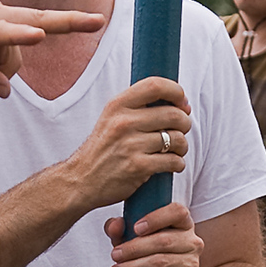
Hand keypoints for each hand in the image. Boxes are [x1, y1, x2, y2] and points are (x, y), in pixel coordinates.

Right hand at [65, 77, 190, 207]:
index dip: (176, 92)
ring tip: (175, 151)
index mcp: (117, 105)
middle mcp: (123, 122)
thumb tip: (179, 102)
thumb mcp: (111, 118)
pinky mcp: (138, 167)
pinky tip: (171, 165)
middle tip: (181, 131)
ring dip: (182, 146)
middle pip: (174, 114)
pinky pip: (173, 161)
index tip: (182, 103)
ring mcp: (130, 145)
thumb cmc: (103, 149)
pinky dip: (178, 164)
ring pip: (177, 139)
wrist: (81, 180)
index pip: (156, 85)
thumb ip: (137, 107)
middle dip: (185, 123)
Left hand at [104, 204, 202, 266]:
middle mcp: (191, 242)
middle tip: (115, 255)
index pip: (177, 212)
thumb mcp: (132, 241)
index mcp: (182, 224)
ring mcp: (192, 264)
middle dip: (134, 248)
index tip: (135, 228)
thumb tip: (115, 224)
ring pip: (160, 262)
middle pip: (164, 240)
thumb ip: (121, 229)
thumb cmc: (149, 259)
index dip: (156, 218)